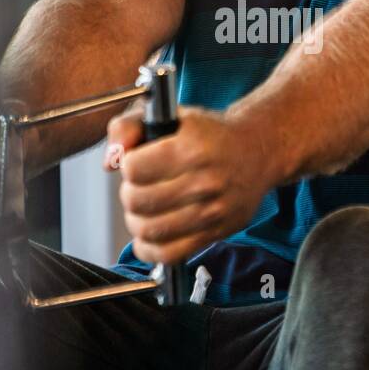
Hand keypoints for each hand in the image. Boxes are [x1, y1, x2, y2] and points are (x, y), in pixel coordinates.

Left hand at [103, 104, 271, 264]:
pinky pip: (169, 254)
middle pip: (138, 200)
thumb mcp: (170, 115)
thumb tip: (111, 160)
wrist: (257, 151)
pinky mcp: (215, 232)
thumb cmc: (209, 133)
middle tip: (140, 186)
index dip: (129, 165)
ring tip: (143, 209)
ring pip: (149, 229)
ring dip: (136, 220)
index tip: (138, 163)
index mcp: (192, 147)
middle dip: (129, 193)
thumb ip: (129, 127)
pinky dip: (148, 249)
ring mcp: (212, 210)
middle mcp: (204, 180)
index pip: (134, 168)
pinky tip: (148, 235)